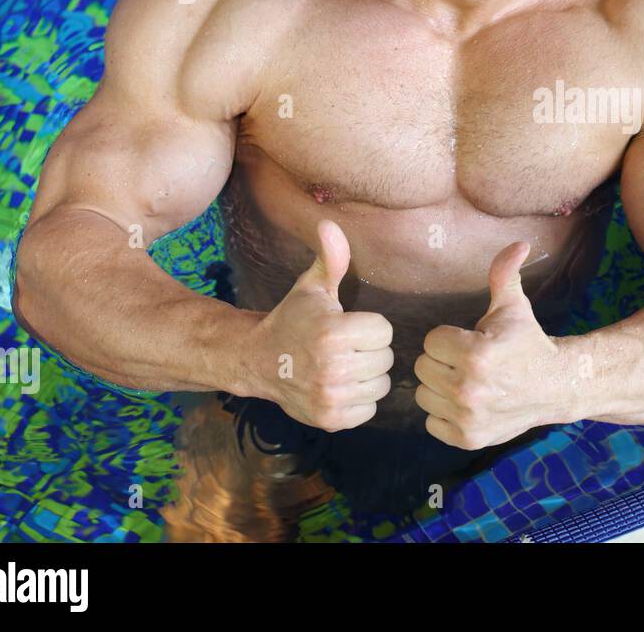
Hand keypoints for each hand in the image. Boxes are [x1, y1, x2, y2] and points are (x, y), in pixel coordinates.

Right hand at [245, 219, 393, 431]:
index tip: (348, 325)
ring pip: (380, 385)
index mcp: (332, 332)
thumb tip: (330, 223)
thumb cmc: (294, 319)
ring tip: (344, 366)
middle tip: (345, 347)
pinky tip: (340, 386)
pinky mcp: (330, 419)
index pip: (384, 331)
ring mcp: (331, 396)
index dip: (369, 326)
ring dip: (367, 376)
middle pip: (385, 359)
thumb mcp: (312, 286)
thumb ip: (330, 258)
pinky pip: (369, 409)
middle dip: (370, 351)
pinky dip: (359, 400)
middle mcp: (332, 367)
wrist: (258, 360)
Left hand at [414, 242, 565, 449]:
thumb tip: (520, 243)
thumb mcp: (514, 306)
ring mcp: (468, 417)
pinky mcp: (468, 438)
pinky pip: (431, 422)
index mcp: (476, 353)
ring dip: (440, 388)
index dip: (449, 338)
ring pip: (423, 395)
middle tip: (467, 361)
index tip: (470, 341)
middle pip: (423, 368)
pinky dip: (444, 414)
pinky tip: (466, 403)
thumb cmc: (527, 343)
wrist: (554, 387)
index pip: (431, 341)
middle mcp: (469, 388)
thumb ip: (505, 273)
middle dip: (442, 362)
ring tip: (466, 381)